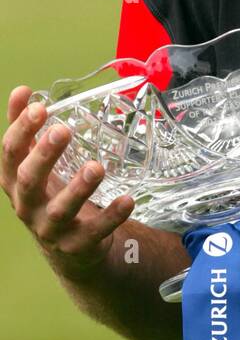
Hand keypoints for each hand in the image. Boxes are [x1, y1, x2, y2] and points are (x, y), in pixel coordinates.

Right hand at [1, 86, 135, 282]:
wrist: (68, 249)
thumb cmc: (50, 193)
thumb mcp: (34, 163)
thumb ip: (27, 129)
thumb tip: (22, 91)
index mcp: (15, 181)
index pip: (10, 153)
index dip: (21, 130)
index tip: (39, 107)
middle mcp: (27, 205)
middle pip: (28, 180)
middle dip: (44, 155)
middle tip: (62, 130)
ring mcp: (51, 229)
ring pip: (61, 210)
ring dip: (78, 188)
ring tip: (96, 167)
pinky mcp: (78, 245)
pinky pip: (95, 232)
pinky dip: (112, 216)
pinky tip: (128, 200)